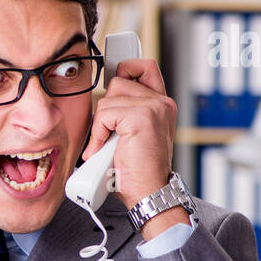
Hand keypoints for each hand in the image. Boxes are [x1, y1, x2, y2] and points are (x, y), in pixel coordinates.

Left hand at [79, 56, 178, 212]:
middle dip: (106, 107)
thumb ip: (123, 113)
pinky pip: (105, 113)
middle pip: (118, 81)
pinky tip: (104, 149)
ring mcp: (154, 107)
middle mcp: (162, 102)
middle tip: (108, 132)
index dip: (125, 68)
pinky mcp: (143, 117)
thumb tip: (102, 96)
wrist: (148, 193)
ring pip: (109, 97)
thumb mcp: (130, 135)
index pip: (143, 67)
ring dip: (101, 123)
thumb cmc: (136, 170)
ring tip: (108, 144)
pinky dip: (98, 133)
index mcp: (161, 104)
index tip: (113, 79)